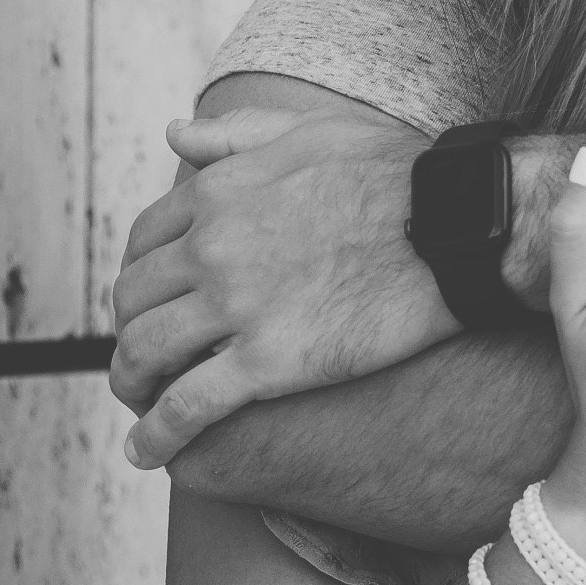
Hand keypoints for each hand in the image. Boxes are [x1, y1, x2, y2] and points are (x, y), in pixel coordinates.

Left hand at [110, 103, 454, 468]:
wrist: (456, 225)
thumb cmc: (396, 173)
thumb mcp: (309, 130)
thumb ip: (235, 133)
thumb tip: (173, 132)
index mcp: (218, 193)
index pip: (144, 242)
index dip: (139, 274)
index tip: (154, 298)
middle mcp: (211, 248)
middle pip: (134, 300)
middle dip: (129, 329)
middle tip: (145, 354)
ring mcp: (234, 306)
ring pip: (145, 353)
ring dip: (131, 381)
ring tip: (140, 402)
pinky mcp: (266, 362)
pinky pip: (186, 407)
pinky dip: (156, 435)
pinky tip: (147, 453)